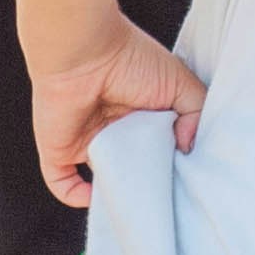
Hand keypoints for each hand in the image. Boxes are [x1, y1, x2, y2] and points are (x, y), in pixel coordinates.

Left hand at [30, 19, 204, 203]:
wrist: (86, 51)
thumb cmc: (132, 58)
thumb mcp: (180, 83)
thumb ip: (195, 114)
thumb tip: (188, 147)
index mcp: (138, 115)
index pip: (155, 150)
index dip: (169, 166)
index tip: (183, 181)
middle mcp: (111, 130)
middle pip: (129, 170)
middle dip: (143, 184)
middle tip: (162, 197)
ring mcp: (84, 141)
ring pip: (100, 179)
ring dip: (115, 193)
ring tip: (134, 203)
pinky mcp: (59, 150)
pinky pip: (64, 184)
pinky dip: (77, 196)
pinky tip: (95, 197)